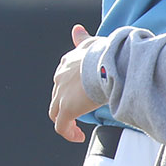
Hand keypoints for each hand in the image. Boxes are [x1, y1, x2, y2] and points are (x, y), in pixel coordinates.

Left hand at [49, 23, 104, 142]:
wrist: (109, 63)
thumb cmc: (108, 53)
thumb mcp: (93, 42)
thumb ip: (82, 39)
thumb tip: (76, 28)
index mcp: (67, 62)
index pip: (63, 77)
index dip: (70, 88)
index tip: (80, 95)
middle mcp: (60, 76)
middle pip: (58, 94)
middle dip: (68, 104)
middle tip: (81, 112)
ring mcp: (61, 93)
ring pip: (55, 112)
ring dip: (65, 121)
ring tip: (76, 130)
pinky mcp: (66, 109)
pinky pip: (61, 126)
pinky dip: (68, 132)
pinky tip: (78, 137)